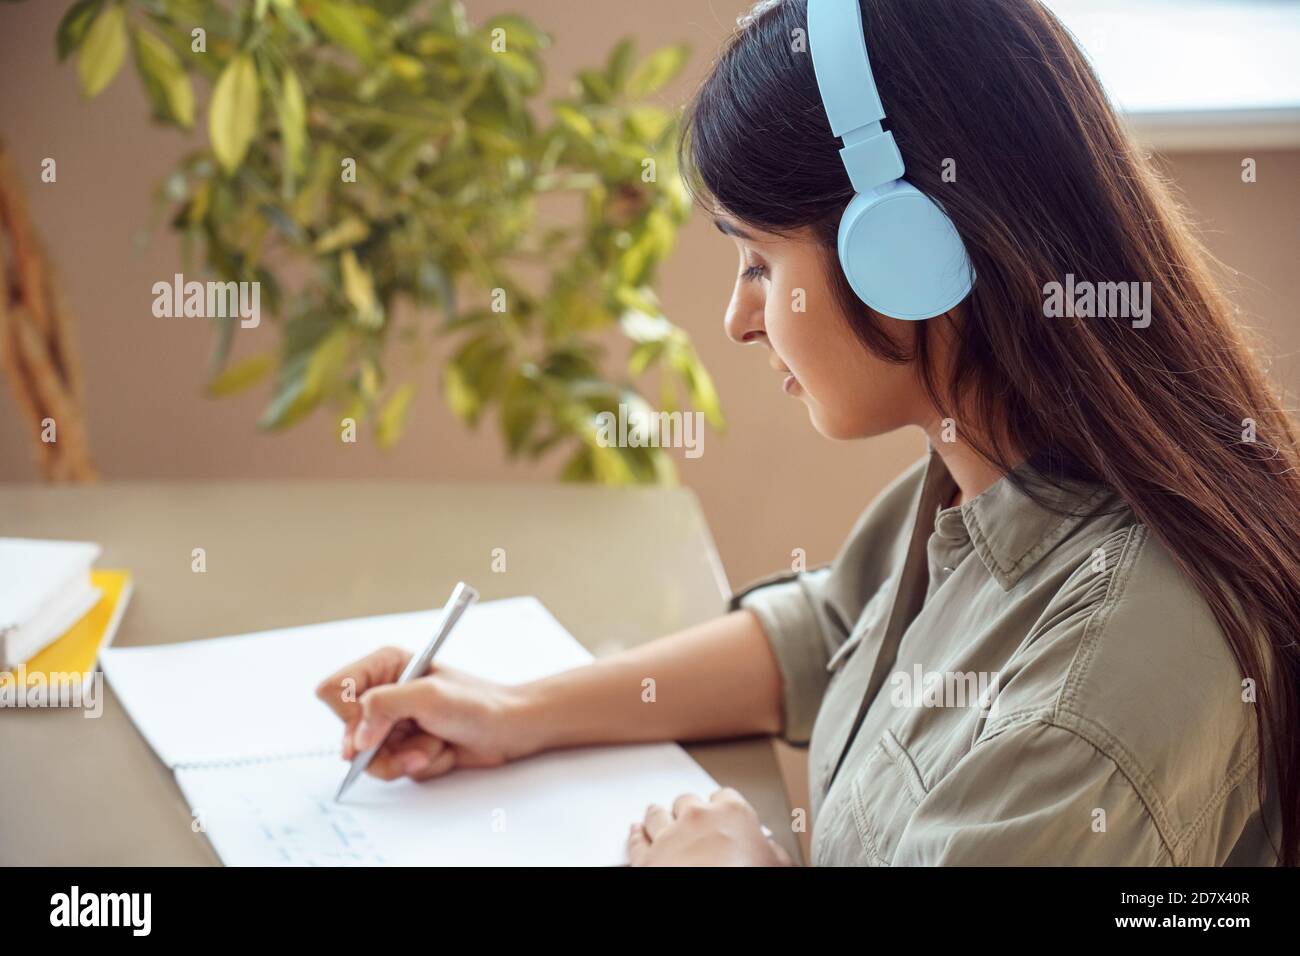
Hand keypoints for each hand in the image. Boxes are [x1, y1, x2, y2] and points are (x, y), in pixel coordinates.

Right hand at [314, 645, 536, 781]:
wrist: (508, 729)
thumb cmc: (477, 703)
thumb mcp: (428, 696)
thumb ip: (383, 707)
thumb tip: (354, 737)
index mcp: (384, 666)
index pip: (333, 690)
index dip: (347, 714)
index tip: (373, 727)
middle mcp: (384, 693)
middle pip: (348, 732)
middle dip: (382, 746)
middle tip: (413, 743)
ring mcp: (393, 722)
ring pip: (368, 757)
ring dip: (403, 759)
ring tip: (432, 747)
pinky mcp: (404, 745)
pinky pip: (391, 767)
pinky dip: (416, 765)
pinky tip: (438, 751)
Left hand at [627, 788, 793, 865]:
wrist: (707, 904)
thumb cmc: (744, 877)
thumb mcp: (777, 865)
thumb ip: (774, 852)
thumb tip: (775, 851)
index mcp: (732, 813)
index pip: (727, 796)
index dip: (725, 806)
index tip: (725, 811)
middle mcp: (696, 818)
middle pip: (688, 801)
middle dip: (689, 808)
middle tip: (692, 817)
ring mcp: (668, 836)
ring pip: (657, 814)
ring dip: (657, 813)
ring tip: (655, 812)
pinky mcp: (646, 858)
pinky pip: (636, 840)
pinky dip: (635, 834)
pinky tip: (635, 831)